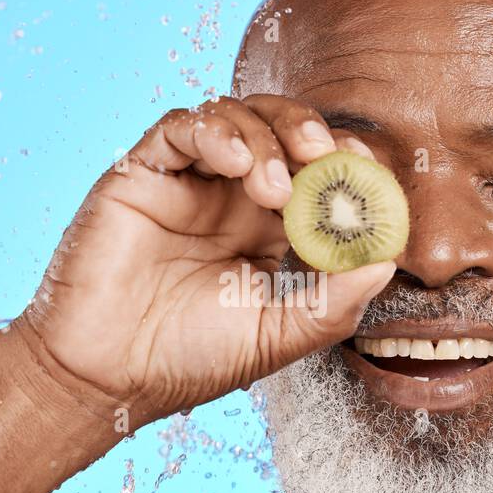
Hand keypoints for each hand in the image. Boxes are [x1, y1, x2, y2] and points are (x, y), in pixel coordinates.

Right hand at [17, 94, 395, 428]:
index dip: (348, 165)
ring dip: (269, 137)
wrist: (106, 376)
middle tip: (329, 157)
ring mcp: (188, 181)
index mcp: (269, 232)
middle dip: (314, 134)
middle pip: (284, 131)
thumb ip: (334, 302)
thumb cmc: (187, 360)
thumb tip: (386, 260)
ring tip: (274, 189)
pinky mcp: (143, 172)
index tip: (369, 174)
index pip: (319, 175)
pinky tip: (234, 162)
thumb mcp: (277, 335)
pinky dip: (217, 131)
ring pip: (239, 116)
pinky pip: (182, 126)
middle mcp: (231, 198)